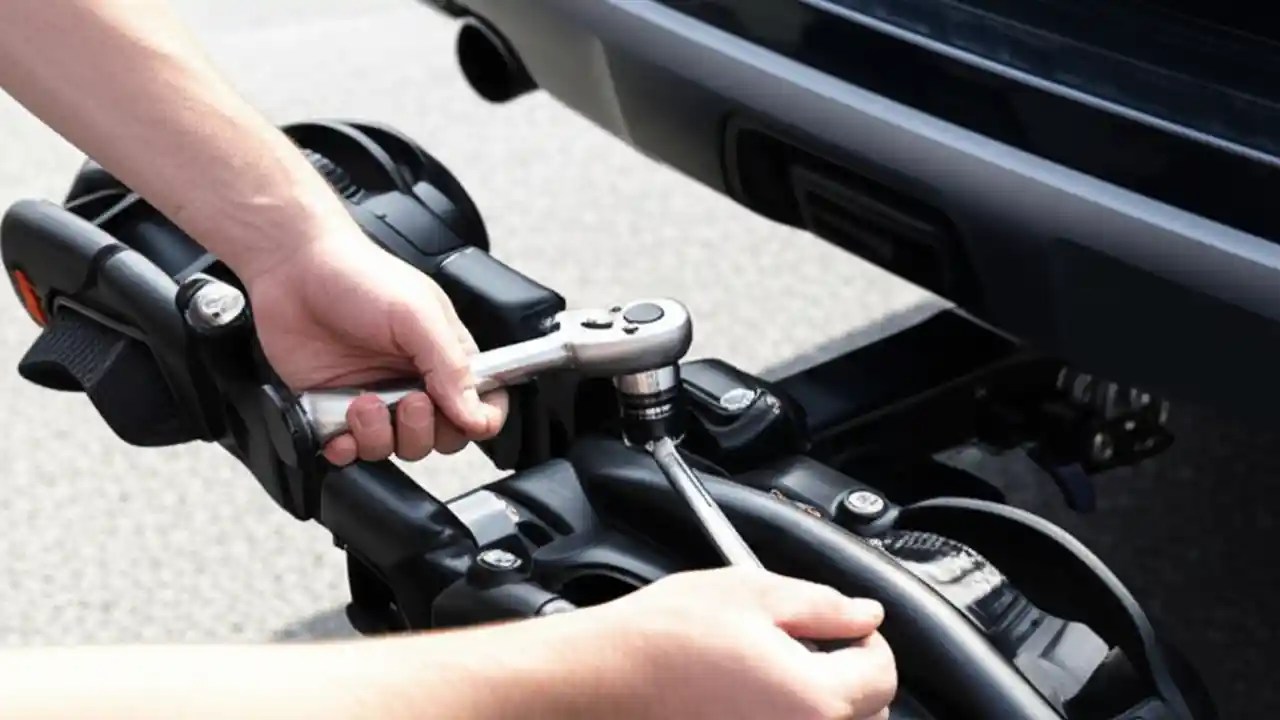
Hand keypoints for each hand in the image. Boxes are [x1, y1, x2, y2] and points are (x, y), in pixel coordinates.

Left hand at [244, 234, 507, 465]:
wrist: (291, 269)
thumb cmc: (359, 275)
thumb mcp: (418, 315)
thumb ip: (451, 368)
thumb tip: (478, 415)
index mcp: (445, 356)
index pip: (483, 404)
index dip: (480, 421)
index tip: (466, 422)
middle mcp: (415, 381)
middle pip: (441, 437)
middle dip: (424, 430)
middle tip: (408, 401)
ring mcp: (376, 398)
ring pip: (395, 448)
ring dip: (381, 435)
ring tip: (362, 401)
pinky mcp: (334, 409)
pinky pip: (350, 451)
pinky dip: (346, 449)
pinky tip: (340, 429)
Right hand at [582, 567, 897, 719]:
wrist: (600, 681)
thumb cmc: (663, 638)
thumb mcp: (750, 593)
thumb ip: (822, 605)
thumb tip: (865, 614)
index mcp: (816, 697)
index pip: (883, 673)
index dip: (865, 640)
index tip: (841, 628)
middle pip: (867, 715)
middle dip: (848, 678)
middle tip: (803, 648)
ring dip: (819, 706)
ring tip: (771, 675)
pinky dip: (783, 718)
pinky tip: (747, 700)